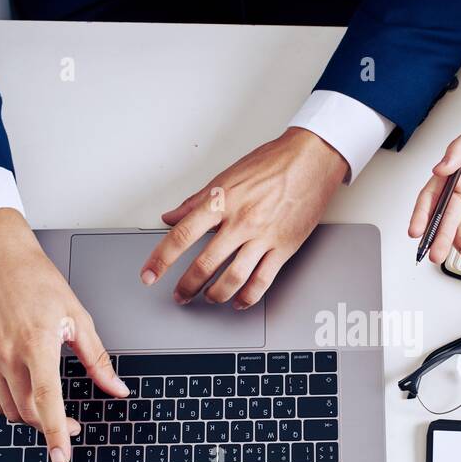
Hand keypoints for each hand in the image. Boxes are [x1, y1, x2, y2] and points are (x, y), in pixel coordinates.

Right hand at [0, 208, 128, 461]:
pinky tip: (28, 401)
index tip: (62, 456)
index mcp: (36, 343)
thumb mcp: (76, 316)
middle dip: (52, 428)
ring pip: (11, 409)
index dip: (56, 432)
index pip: (47, 401)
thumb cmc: (35, 278)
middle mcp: (8, 355)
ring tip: (53, 413)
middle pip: (29, 411)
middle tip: (73, 427)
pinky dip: (12, 407)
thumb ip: (97, 358)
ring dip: (32, 419)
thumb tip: (116, 387)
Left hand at [140, 127, 346, 308]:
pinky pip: (262, 281)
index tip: (149, 275)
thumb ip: (196, 201)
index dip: (161, 259)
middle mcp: (241, 221)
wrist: (311, 160)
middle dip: (187, 286)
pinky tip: (238, 301)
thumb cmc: (272, 163)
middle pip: (205, 264)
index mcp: (222, 202)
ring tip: (208, 298)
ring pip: (233, 278)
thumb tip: (171, 217)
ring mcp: (264, 236)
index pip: (182, 235)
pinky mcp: (284, 247)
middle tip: (180, 295)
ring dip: (215, 295)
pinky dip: (247, 297)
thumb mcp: (226, 176)